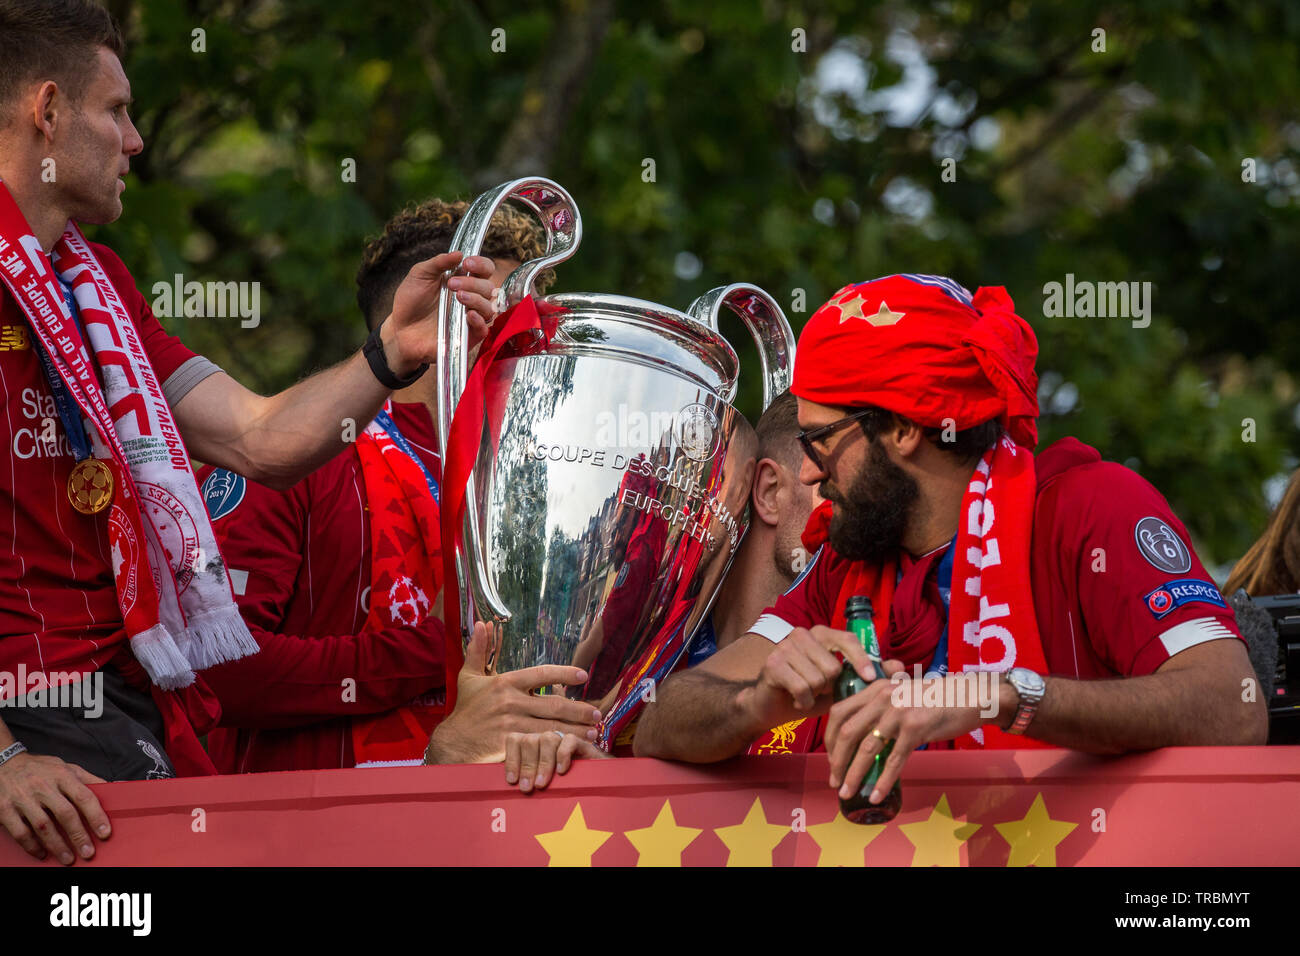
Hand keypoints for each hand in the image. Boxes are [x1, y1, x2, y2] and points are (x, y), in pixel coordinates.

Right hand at [0, 752, 110, 863]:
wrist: (4, 763)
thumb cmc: (41, 768)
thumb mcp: (67, 767)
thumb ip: (89, 780)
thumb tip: (115, 788)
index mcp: (62, 775)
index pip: (84, 797)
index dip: (96, 816)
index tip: (105, 832)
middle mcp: (43, 786)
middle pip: (65, 814)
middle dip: (79, 836)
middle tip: (88, 852)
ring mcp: (23, 799)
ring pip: (43, 826)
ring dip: (57, 845)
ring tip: (68, 858)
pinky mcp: (6, 810)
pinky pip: (21, 832)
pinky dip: (32, 846)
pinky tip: (42, 853)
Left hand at [383, 252, 498, 373]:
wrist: (400, 328)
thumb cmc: (410, 300)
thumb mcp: (420, 274)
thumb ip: (439, 262)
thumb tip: (459, 252)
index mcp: (464, 280)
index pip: (485, 270)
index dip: (481, 265)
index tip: (467, 263)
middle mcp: (471, 298)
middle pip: (489, 288)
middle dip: (473, 283)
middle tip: (451, 284)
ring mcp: (470, 318)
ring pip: (489, 307)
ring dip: (476, 299)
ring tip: (458, 297)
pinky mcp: (467, 337)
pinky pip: (484, 329)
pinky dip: (479, 321)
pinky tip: (469, 314)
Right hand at [424, 622, 602, 763]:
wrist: (452, 742)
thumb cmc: (465, 709)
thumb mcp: (469, 676)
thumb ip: (478, 650)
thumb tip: (482, 624)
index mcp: (506, 683)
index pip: (542, 674)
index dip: (565, 673)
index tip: (583, 675)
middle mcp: (511, 702)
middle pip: (553, 705)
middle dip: (579, 710)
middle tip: (597, 714)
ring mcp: (512, 725)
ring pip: (551, 727)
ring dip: (575, 730)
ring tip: (593, 732)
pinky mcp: (511, 746)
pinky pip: (539, 745)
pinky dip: (557, 746)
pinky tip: (571, 749)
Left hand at [503, 731, 609, 791]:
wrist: (596, 785)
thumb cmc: (562, 788)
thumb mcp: (539, 785)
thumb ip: (525, 782)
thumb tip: (505, 794)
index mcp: (531, 747)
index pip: (514, 740)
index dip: (511, 759)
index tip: (512, 781)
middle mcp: (544, 739)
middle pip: (528, 740)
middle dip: (526, 766)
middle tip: (528, 788)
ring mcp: (562, 739)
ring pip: (546, 739)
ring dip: (543, 763)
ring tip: (543, 784)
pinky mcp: (581, 742)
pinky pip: (568, 740)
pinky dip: (562, 755)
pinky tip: (562, 771)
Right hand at [738, 625, 875, 730]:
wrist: (773, 706)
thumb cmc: (811, 691)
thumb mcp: (843, 684)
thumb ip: (871, 673)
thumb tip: (900, 667)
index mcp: (822, 633)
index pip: (848, 639)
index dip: (861, 659)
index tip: (870, 678)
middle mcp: (803, 634)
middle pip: (834, 667)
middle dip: (831, 686)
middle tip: (820, 689)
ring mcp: (785, 646)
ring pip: (818, 679)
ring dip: (815, 695)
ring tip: (807, 693)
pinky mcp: (773, 663)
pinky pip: (802, 688)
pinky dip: (804, 701)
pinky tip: (798, 700)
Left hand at [824, 661, 991, 804]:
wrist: (969, 696)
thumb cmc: (934, 699)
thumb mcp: (900, 695)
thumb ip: (880, 710)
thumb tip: (861, 740)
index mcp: (874, 689)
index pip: (839, 712)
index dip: (829, 737)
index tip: (831, 758)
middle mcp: (882, 697)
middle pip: (847, 732)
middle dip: (836, 760)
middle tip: (834, 780)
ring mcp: (899, 712)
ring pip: (867, 748)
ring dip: (853, 774)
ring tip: (846, 792)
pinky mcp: (916, 728)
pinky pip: (894, 760)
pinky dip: (882, 781)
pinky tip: (875, 794)